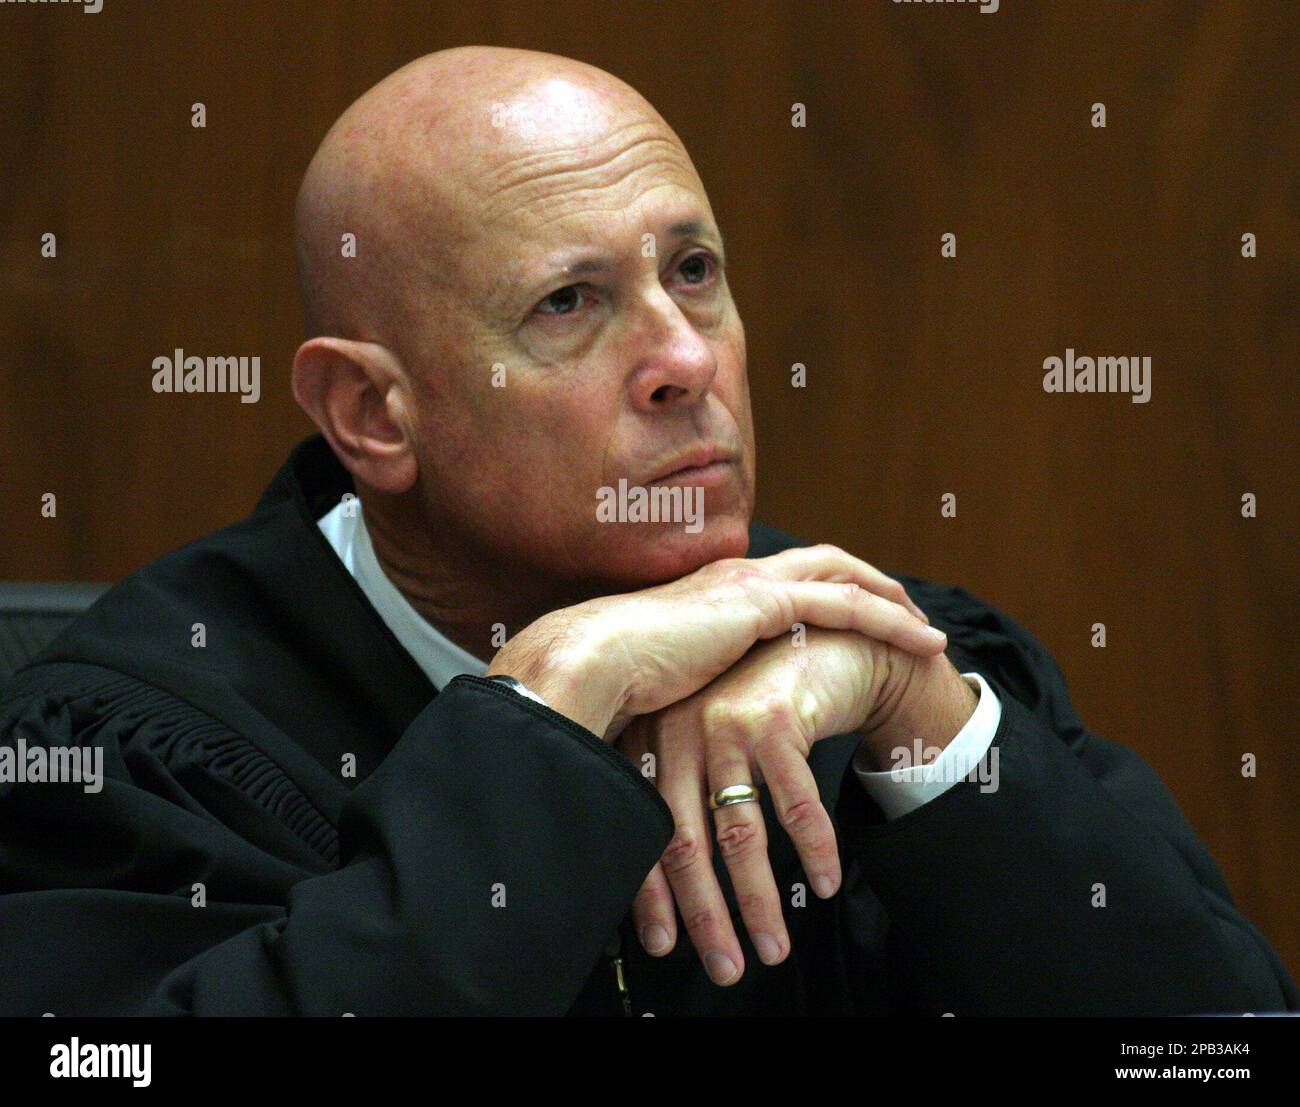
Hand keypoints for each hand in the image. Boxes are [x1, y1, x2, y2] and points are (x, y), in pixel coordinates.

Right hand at [486, 544, 947, 740]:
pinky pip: (846, 604)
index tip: (859, 621)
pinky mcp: (766, 603)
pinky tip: (922, 641)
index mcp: (715, 593)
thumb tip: (689, 711)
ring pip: (844, 578)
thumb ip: (687, 680)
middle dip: (872, 589)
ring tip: (929, 634)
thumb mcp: (661, 678)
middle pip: (825, 567)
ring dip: (892, 602)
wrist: (591, 663)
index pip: (787, 582)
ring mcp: (753, 584)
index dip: (829, 594)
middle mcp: (738, 577)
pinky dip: (888, 618)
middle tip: (910, 617)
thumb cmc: (611, 682)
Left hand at [618, 630, 973, 985]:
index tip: (666, 947)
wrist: (818, 640)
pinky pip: (796, 805)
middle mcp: (678, 733)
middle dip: (708, 916)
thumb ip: (681, 791)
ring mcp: (723, 724)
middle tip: (726, 968)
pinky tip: (824, 883)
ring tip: (775, 948)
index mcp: (653, 741)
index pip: (646, 832)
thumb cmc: (759, 702)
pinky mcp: (772, 719)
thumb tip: (666, 883)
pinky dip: (813, 850)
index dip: (653, 896)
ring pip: (740, 834)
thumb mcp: (707, 739)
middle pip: (688, 844)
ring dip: (759, 900)